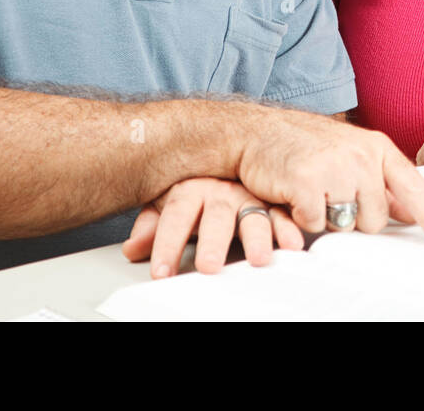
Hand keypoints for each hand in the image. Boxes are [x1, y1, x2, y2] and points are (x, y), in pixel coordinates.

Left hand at [122, 177, 304, 277]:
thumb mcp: (170, 203)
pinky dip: (287, 230)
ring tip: (257, 259)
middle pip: (216, 216)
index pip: (176, 216)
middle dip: (212, 242)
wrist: (233, 152)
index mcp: (192, 190)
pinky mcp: (272, 205)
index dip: (167, 244)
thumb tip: (133, 249)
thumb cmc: (197, 191)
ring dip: (257, 237)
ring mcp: (249, 198)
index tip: (161, 272)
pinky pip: (282, 217)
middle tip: (208, 267)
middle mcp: (222, 193)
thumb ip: (153, 226)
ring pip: (253, 215)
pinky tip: (290, 244)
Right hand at [235, 106, 423, 247]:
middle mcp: (361, 156)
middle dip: (354, 218)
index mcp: (377, 148)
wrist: (257, 131)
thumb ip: (383, 184)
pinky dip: (302, 217)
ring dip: (327, 217)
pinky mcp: (307, 182)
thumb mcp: (353, 155)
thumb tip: (411, 213)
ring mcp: (335, 167)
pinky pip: (315, 223)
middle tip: (331, 194)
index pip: (414, 188)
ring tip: (313, 191)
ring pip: (346, 225)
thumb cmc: (306, 145)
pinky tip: (295, 194)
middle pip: (375, 219)